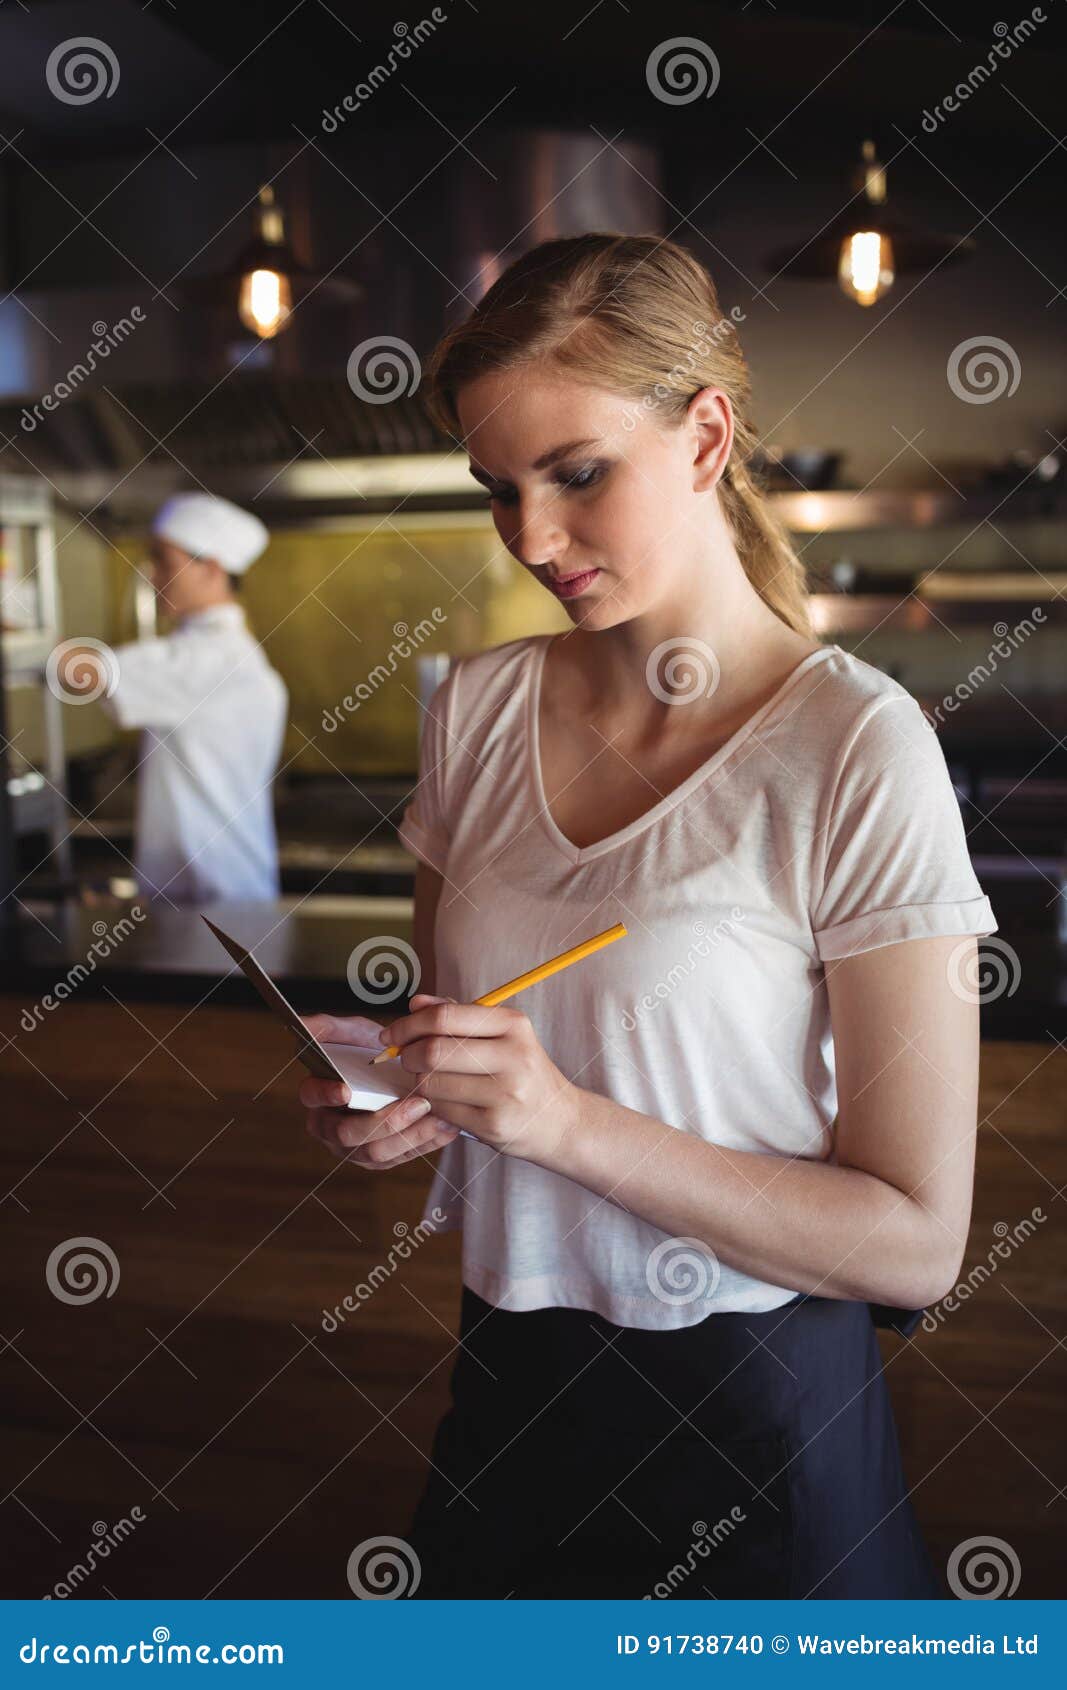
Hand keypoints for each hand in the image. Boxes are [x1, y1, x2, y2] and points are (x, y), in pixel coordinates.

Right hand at [298, 1013, 460, 1168]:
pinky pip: (401, 1159)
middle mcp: (330, 1127)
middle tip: (417, 1103)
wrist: (400, 1070)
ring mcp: (355, 1147)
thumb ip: (327, 1027)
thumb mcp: (351, 1032)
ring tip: (437, 1115)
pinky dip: (425, 1143)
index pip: (311, 1097)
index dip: (325, 1095)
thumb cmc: (370, 1050)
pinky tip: (446, 1126)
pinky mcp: (383, 1158)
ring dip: (409, 1135)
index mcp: (317, 1095)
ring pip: (376, 1152)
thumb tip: (302, 1023)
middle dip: (383, 1121)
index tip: (346, 1090)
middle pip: (347, 1135)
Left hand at [377, 993, 580, 1160]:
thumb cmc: (522, 1072)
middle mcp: (513, 1056)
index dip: (408, 1025)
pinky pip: (441, 1110)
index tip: (390, 1035)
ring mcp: (505, 1093)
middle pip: (433, 1051)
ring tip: (427, 1080)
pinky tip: (442, 1102)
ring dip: (419, 1082)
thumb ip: (458, 1016)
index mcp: (513, 1025)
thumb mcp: (501, 1036)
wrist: (559, 1121)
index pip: (445, 1017)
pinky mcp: (494, 1125)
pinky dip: (432, 1105)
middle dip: (407, 1055)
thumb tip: (415, 1002)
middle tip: (405, 1059)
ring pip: (432, 1083)